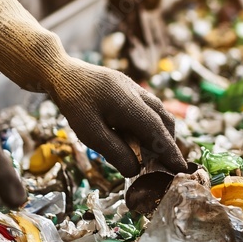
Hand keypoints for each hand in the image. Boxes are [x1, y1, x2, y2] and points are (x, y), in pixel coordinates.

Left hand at [45, 58, 186, 176]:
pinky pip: (147, 106)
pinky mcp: (127, 87)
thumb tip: (135, 170)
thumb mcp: (89, 132)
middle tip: (167, 166)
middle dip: (168, 143)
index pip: (157, 131)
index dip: (170, 151)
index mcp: (129, 103)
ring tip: (152, 155)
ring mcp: (133, 87)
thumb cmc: (73, 102)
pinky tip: (137, 137)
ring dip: (159, 133)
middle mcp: (137, 92)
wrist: (60, 71)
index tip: (181, 168)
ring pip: (157, 112)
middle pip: (164, 120)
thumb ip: (114, 151)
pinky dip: (149, 124)